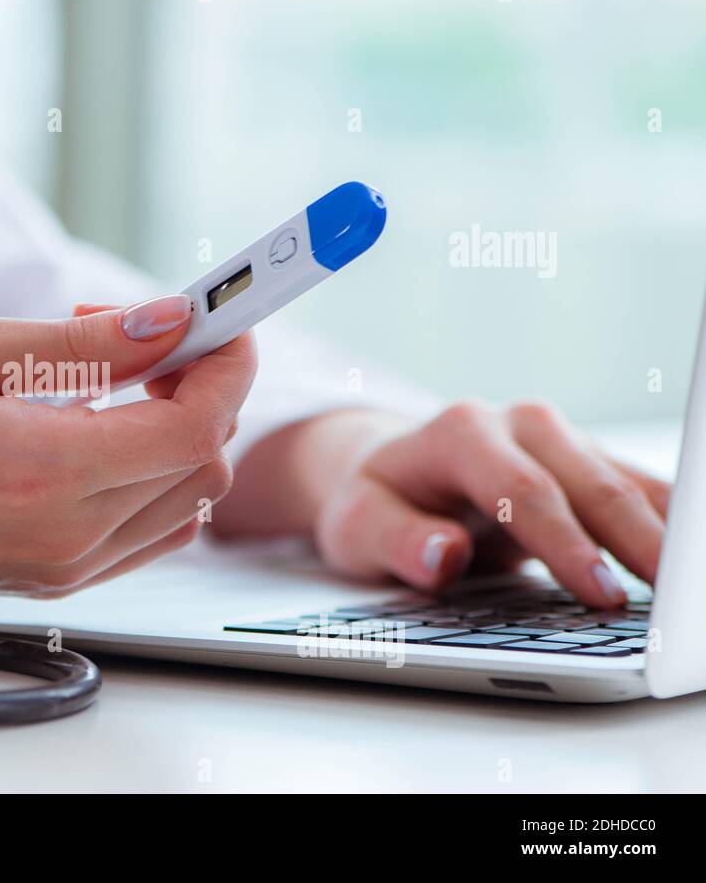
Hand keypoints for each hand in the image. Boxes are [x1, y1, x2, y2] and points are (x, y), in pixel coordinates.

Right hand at [0, 295, 255, 597]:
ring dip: (173, 430)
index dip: (225, 364)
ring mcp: (57, 569)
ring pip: (182, 501)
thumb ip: (74, 346)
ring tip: (99, 378)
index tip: (220, 318)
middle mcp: (63, 537)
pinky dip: (148, 474)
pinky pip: (143, 532)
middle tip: (133, 333)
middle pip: (200, 463)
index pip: (193, 426)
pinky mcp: (46, 579)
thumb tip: (166, 322)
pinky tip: (91, 429)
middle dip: (198, 386)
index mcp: (40, 474)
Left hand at [216, 402, 669, 607]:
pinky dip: (666, 526)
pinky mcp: (587, 461)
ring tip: (687, 593)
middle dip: (636, 543)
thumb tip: (443, 556)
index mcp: (459, 432)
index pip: (523, 491)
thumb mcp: (357, 527)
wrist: (388, 469)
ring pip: (628, 485)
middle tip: (668, 606)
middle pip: (592, 484)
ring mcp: (560, 438)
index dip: (565, 544)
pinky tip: (682, 567)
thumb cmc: (374, 502)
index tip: (599, 594)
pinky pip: (639, 492)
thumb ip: (397, 541)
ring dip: (663, 536)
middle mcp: (519, 424)